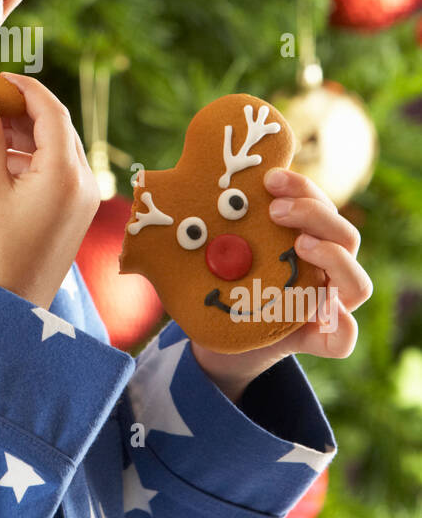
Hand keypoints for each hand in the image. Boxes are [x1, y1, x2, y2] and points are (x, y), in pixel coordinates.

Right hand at [0, 72, 99, 310]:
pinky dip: (28, 159)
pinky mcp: (74, 213)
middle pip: (55, 126)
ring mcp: (82, 199)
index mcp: (66, 171)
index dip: (21, 87)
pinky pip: (56, 171)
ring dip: (21, 135)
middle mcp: (84, 181)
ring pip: (55, 148)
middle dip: (19, 109)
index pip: (50, 110)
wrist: (10, 307)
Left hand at [189, 166, 372, 400]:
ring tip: (299, 244)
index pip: (321, 206)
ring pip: (357, 283)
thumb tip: (160, 188)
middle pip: (345, 236)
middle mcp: (325, 269)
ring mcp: (326, 304)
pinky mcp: (318, 339)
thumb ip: (208, 224)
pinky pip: (344, 339)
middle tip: (275, 209)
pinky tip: (322, 312)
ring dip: (333, 258)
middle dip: (315, 213)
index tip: (269, 178)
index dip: (304, 189)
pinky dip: (341, 326)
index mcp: (306, 238)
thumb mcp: (215, 249)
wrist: (219, 336)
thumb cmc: (222, 282)